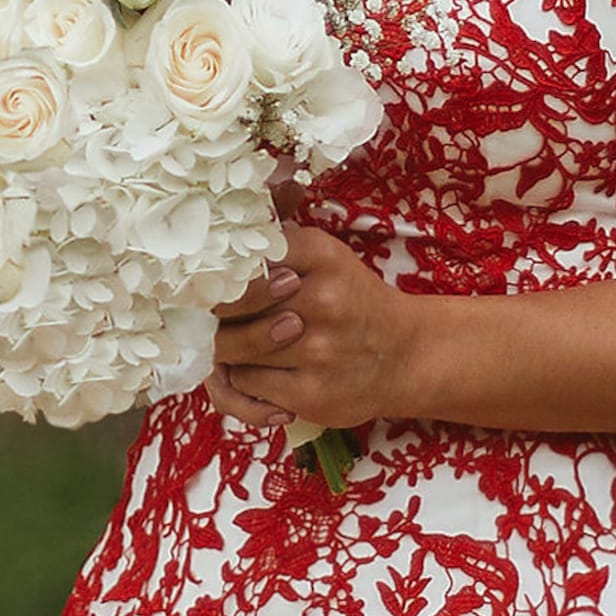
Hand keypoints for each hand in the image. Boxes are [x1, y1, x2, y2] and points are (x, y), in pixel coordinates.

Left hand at [206, 176, 418, 430]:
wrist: (406, 356)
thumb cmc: (351, 303)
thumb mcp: (324, 257)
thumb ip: (276, 239)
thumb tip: (220, 222)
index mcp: (320, 255)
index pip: (240, 260)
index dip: (217, 275)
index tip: (209, 284)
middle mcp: (321, 299)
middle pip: (231, 305)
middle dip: (218, 313)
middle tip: (214, 317)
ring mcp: (316, 349)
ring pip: (234, 347)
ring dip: (230, 348)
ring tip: (241, 343)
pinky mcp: (311, 393)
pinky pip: (246, 383)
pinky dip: (244, 378)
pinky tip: (264, 370)